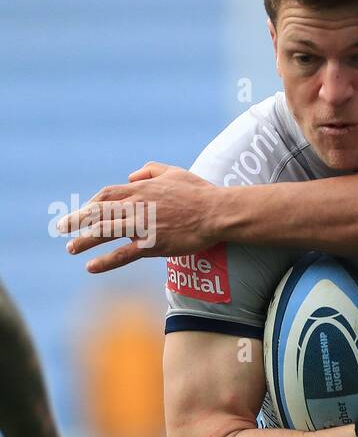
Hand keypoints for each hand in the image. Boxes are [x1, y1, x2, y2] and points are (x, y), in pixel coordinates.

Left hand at [57, 163, 219, 273]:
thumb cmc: (199, 192)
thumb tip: (131, 175)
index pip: (106, 195)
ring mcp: (143, 226)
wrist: (216, 212)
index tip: (85, 212)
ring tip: (71, 248)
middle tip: (61, 227)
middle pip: (98, 212)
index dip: (92, 204)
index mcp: (141, 189)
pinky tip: (91, 267)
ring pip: (105, 232)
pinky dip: (105, 261)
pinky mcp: (153, 245)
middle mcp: (137, 206)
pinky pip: (123, 254)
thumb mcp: (174, 172)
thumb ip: (150, 169)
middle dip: (77, 219)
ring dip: (84, 240)